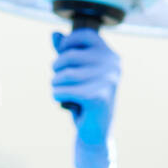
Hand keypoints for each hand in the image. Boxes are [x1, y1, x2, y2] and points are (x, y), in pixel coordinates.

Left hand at [52, 29, 119, 167]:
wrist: (96, 133)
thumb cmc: (84, 100)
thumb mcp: (77, 73)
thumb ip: (67, 53)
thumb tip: (54, 34)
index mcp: (111, 56)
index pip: (85, 35)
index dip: (68, 42)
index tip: (61, 55)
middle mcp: (113, 65)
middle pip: (70, 56)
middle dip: (57, 69)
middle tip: (59, 82)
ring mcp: (108, 80)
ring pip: (64, 74)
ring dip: (55, 84)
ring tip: (61, 92)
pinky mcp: (98, 97)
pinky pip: (64, 89)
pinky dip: (57, 96)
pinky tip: (64, 102)